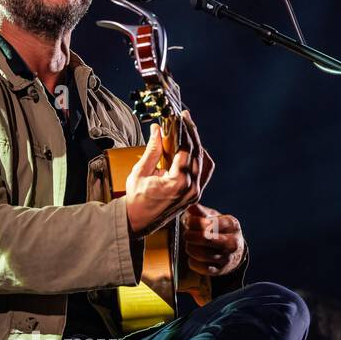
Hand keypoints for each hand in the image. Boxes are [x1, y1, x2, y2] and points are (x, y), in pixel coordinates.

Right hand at [124, 116, 214, 237]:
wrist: (137, 222)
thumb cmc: (136, 201)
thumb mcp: (140, 172)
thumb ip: (152, 150)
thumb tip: (157, 130)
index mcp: (177, 182)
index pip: (186, 149)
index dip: (184, 130)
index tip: (180, 117)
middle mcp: (191, 188)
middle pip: (197, 153)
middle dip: (192, 133)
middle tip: (185, 118)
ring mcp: (195, 193)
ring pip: (204, 162)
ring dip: (197, 145)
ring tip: (188, 131)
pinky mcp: (195, 195)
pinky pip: (203, 173)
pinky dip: (199, 159)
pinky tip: (193, 149)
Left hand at [183, 204, 244, 277]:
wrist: (234, 251)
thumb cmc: (220, 230)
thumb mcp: (214, 218)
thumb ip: (201, 212)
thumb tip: (191, 207)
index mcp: (231, 225)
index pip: (208, 222)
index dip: (193, 221)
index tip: (188, 221)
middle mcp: (232, 242)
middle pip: (204, 238)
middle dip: (190, 235)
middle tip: (187, 234)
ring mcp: (227, 258)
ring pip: (201, 254)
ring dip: (190, 248)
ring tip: (190, 244)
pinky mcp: (220, 270)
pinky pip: (200, 267)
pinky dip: (192, 261)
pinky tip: (193, 256)